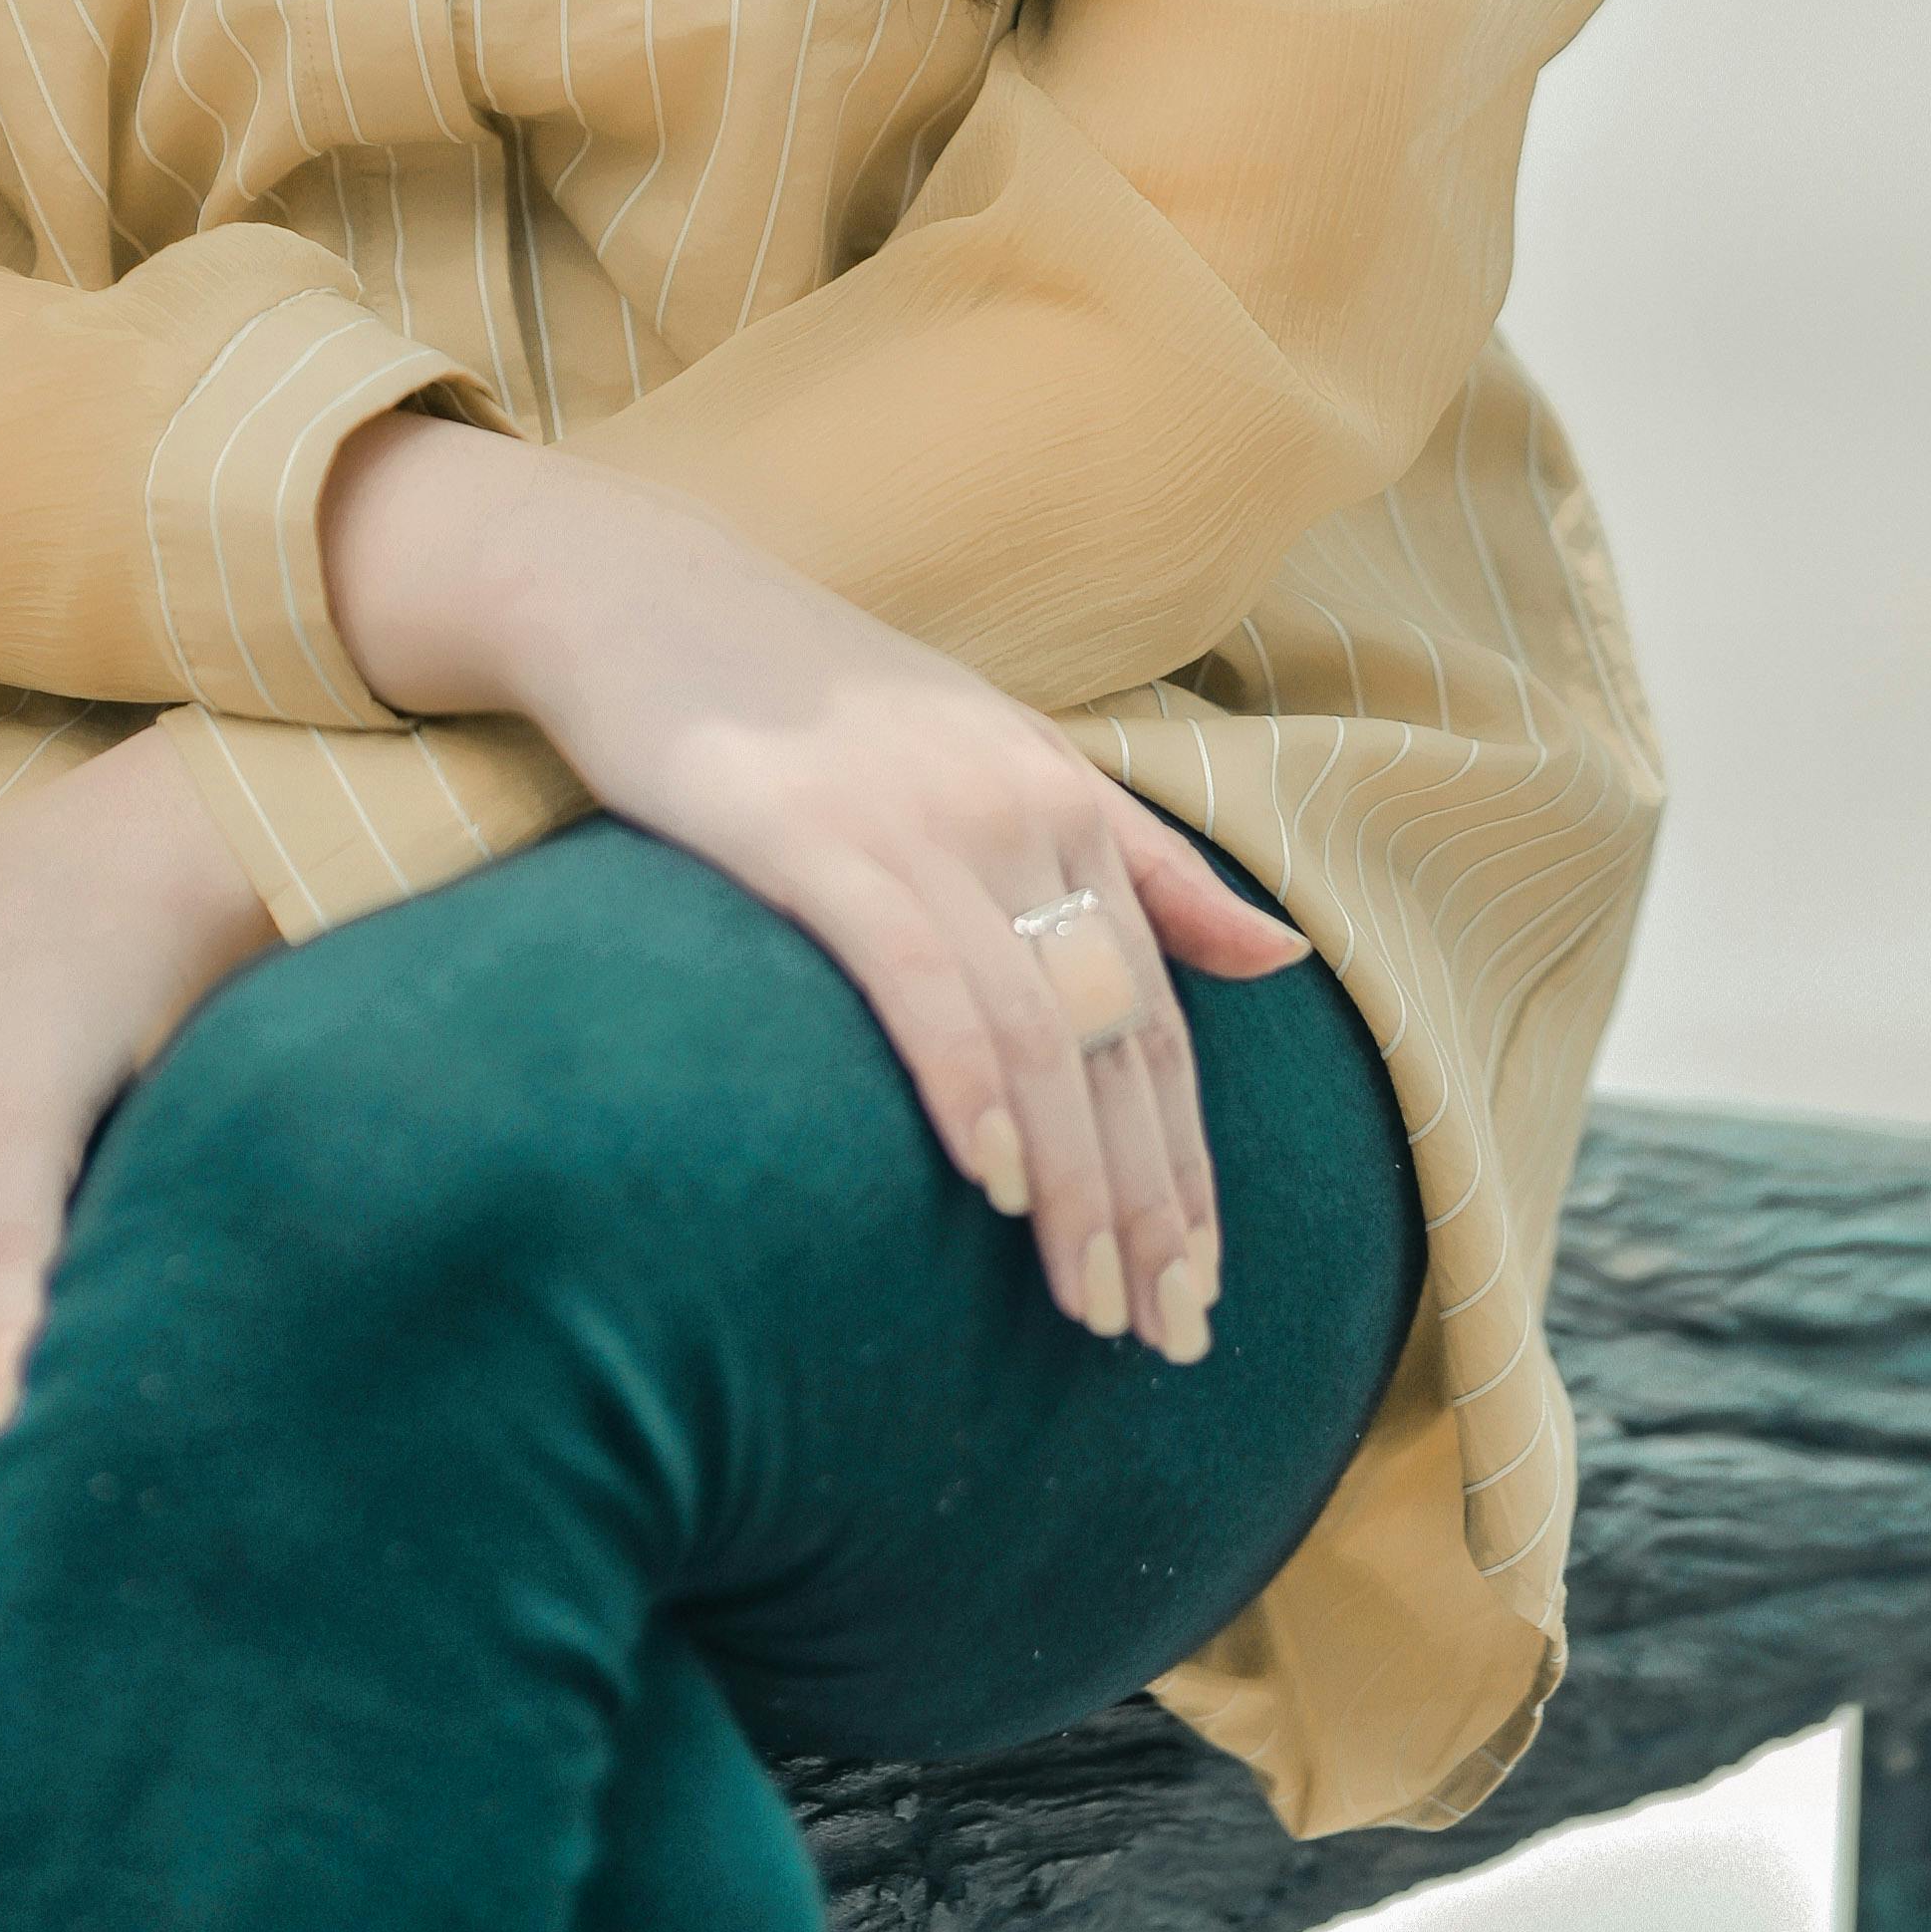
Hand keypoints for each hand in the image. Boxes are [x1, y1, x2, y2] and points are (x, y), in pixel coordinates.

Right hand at [320, 417, 1301, 1365]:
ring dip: (1072, 1186)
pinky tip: (989, 1184)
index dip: (1188, 1160)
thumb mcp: (1000, 756)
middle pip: (1116, 1041)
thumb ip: (1142, 861)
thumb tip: (1282, 956)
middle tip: (1166, 1336)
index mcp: (1069, 802)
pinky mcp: (818, 839)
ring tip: (1087, 1306)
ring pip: (1038, 1034)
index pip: (1161, 1016)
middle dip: (1150, 1202)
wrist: (648, 595)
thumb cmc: (817, 696)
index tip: (1203, 1284)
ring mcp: (922, 825)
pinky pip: (921, 982)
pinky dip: (967, 1087)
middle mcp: (1018, 813)